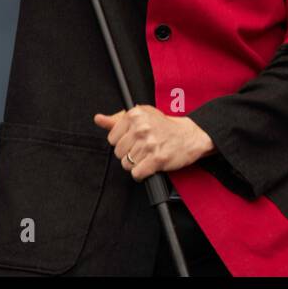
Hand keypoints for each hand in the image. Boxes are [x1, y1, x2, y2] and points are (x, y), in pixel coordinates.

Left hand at [93, 105, 214, 181]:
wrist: (189, 136)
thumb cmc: (164, 126)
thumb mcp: (141, 116)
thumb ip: (117, 119)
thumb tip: (98, 119)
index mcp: (135, 115)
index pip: (112, 138)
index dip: (122, 142)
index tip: (133, 140)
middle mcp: (141, 127)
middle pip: (118, 152)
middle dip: (129, 154)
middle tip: (142, 148)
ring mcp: (149, 143)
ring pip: (126, 164)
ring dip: (136, 164)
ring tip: (147, 156)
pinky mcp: (157, 159)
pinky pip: (136, 174)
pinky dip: (141, 174)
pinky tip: (149, 166)